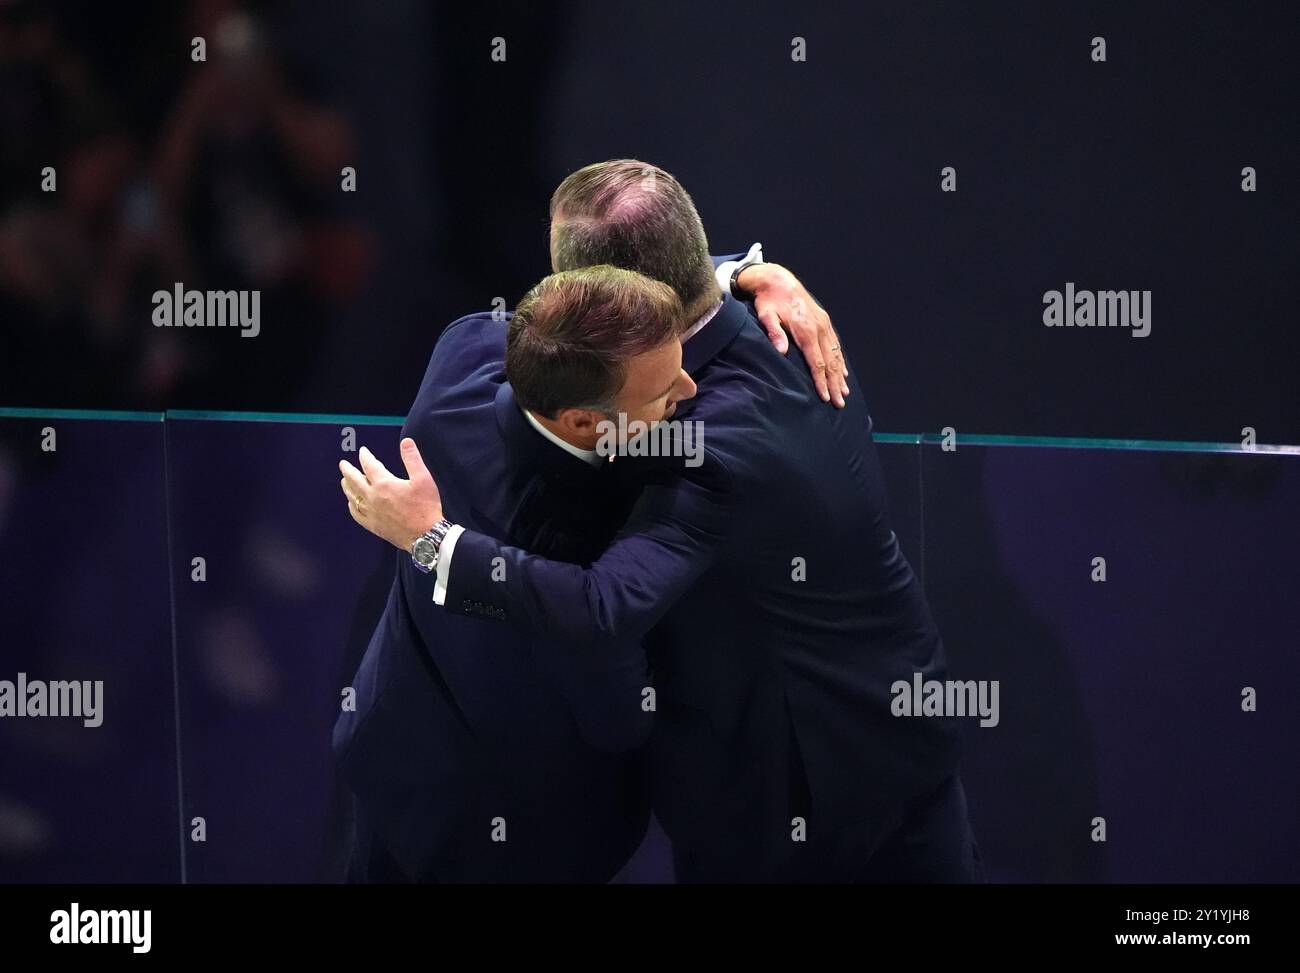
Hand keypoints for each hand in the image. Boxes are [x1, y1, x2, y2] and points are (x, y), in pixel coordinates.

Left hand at [339, 438, 442, 551]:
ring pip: (352, 497)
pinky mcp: (373, 525)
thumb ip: (412, 459)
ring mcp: (371, 512)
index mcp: (384, 484)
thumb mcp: (423, 479)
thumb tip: (406, 442)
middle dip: (348, 470)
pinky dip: (351, 506)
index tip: (363, 451)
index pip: (369, 465)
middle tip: (343, 464)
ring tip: (344, 481)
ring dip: (347, 486)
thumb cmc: (425, 507)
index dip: (365, 456)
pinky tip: (351, 503)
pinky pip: (356, 514)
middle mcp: (373, 497)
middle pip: (354, 480)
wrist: (425, 535)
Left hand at [739, 262, 849, 406]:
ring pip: (835, 354)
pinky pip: (835, 344)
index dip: (821, 381)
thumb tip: (781, 351)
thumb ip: (774, 333)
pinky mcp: (824, 321)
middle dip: (835, 384)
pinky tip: (843, 371)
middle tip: (839, 402)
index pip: (817, 362)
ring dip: (840, 375)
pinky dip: (840, 359)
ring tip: (844, 392)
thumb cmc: (769, 300)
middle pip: (830, 362)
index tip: (825, 396)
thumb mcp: (766, 315)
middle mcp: (819, 327)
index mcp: (806, 329)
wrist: (778, 280)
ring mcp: (824, 324)